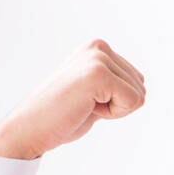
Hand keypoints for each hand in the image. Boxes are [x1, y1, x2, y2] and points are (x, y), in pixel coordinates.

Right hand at [0, 39, 145, 159]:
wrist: (31, 127)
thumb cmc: (62, 115)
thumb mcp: (95, 93)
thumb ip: (115, 83)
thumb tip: (142, 82)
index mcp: (98, 49)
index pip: (138, 82)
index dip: (118, 101)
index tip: (89, 101)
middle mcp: (99, 47)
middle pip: (141, 88)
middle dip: (118, 105)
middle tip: (85, 105)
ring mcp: (98, 58)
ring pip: (138, 96)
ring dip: (114, 110)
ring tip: (83, 105)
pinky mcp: (98, 74)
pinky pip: (132, 102)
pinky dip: (113, 113)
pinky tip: (86, 108)